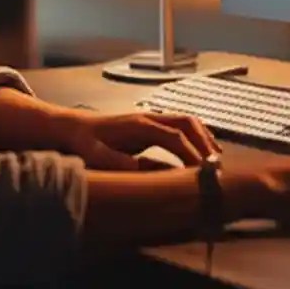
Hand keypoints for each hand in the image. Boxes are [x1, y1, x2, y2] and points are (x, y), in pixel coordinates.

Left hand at [63, 111, 220, 170]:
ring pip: (186, 120)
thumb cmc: (85, 144)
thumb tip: (144, 170)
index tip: (202, 171)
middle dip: (204, 142)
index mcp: (139, 125)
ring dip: (203, 136)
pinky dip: (195, 134)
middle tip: (215, 163)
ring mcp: (151, 118)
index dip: (191, 153)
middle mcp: (149, 117)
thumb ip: (120, 162)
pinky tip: (201, 148)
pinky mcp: (150, 125)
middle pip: (187, 123)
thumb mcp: (97, 156)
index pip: (175, 137)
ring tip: (215, 157)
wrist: (74, 127)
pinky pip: (180, 124)